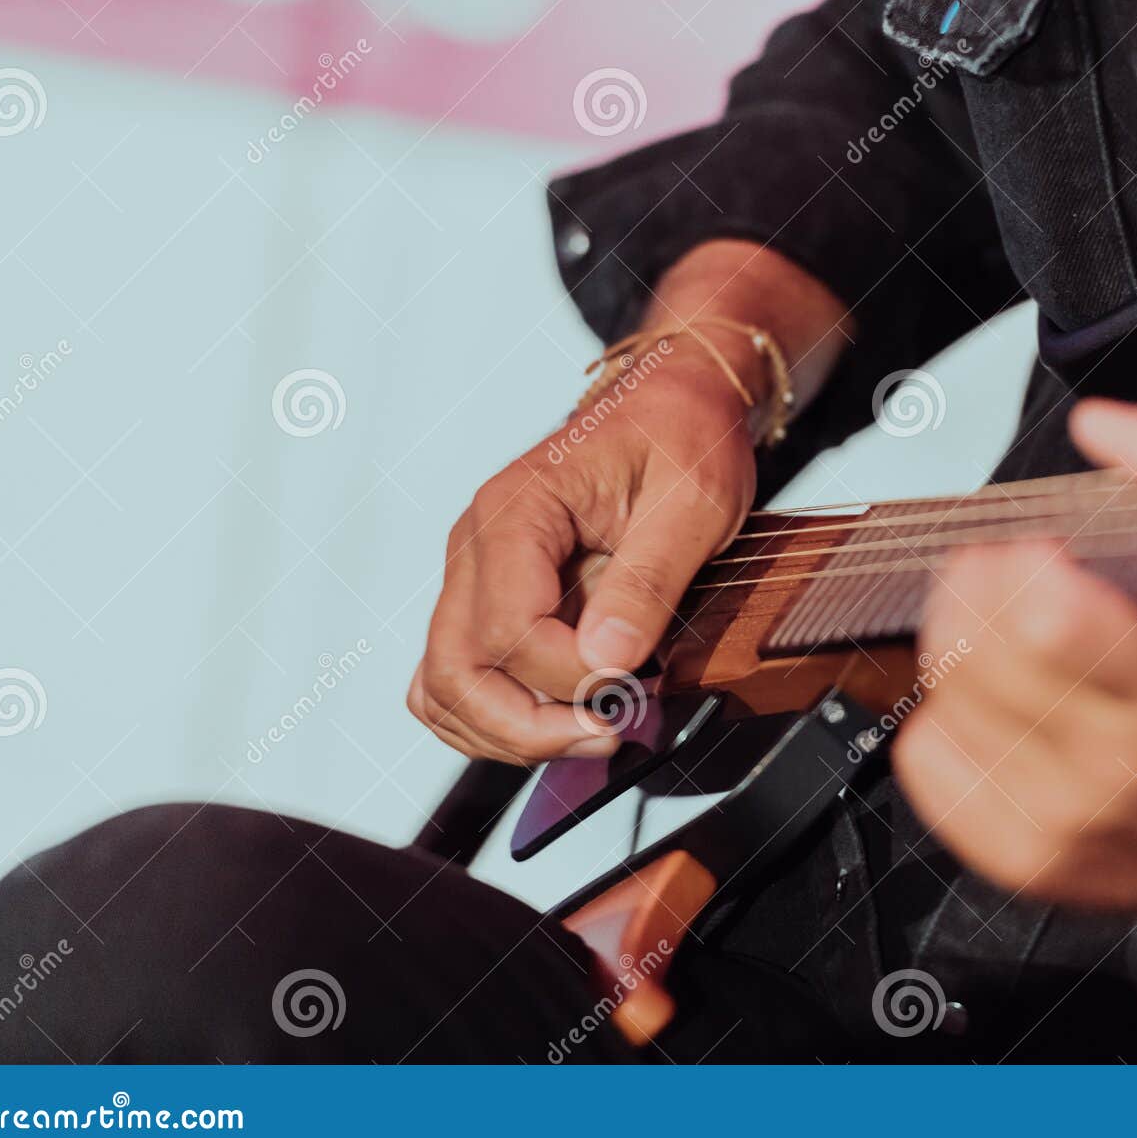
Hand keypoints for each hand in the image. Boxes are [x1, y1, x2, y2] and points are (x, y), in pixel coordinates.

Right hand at [408, 341, 756, 764]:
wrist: (672, 403)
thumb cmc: (682, 439)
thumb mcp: (693, 504)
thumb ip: (648, 582)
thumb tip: (607, 661)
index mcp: (516, 511)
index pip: (508, 629)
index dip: (567, 678)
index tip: (633, 687)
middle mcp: (476, 543)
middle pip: (455, 669)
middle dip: (527, 726)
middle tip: (606, 734)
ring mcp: (474, 573)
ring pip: (443, 685)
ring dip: (507, 731)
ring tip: (588, 733)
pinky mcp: (488, 597)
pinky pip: (458, 674)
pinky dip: (494, 716)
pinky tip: (557, 720)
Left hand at [892, 398, 1136, 1058]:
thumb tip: (1102, 423)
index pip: (1044, 617)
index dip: (1028, 560)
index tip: (1054, 555)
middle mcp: (1112, 773)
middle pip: (968, 642)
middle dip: (986, 588)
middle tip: (1031, 588)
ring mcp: (1059, 825)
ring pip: (940, 690)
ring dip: (967, 647)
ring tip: (1027, 649)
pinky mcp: (1016, 858)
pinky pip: (923, 755)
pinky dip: (952, 718)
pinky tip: (1012, 713)